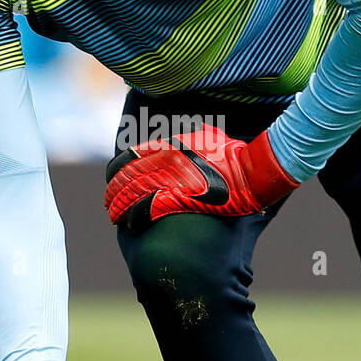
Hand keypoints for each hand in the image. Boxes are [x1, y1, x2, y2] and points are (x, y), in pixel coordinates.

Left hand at [104, 124, 296, 233]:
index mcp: (171, 145)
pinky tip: (131, 222)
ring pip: (134, 192)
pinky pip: (149, 207)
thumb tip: (175, 142)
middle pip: (128, 176)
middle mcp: (167, 160)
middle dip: (114, 190)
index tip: (112, 179)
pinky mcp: (181, 198)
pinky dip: (136, 215)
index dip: (117, 170)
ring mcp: (173, 179)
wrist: (252, 171)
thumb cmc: (234, 156)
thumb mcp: (206, 137)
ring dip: (120, 205)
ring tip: (115, 214)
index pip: (131, 156)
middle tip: (109, 202)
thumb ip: (186, 139)